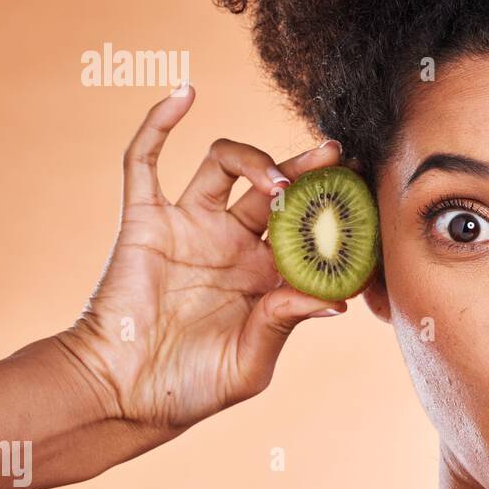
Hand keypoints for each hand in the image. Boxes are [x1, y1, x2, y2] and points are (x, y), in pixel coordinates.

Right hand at [58, 84, 356, 436]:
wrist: (122, 395)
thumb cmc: (189, 389)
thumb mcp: (250, 364)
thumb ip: (285, 323)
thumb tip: (335, 300)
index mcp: (266, 275)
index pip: (308, 228)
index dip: (335, 210)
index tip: (366, 195)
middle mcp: (232, 243)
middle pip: (277, 188)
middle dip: (309, 170)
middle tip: (338, 155)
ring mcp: (189, 226)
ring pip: (225, 166)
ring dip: (255, 160)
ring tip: (278, 183)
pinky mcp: (145, 220)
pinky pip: (145, 161)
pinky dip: (159, 124)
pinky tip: (184, 93)